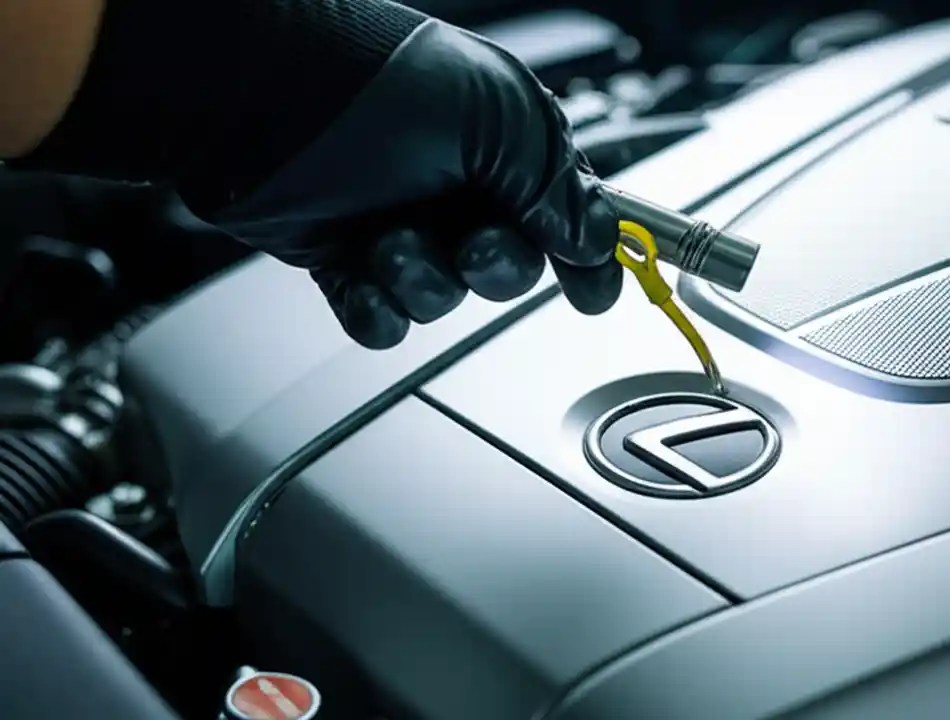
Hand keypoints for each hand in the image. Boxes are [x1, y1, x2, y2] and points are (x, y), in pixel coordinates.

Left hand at [202, 18, 621, 348]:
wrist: (257, 98)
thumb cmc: (376, 85)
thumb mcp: (498, 117)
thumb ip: (558, 185)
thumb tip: (596, 239)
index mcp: (503, 147)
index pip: (566, 215)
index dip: (586, 258)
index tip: (592, 292)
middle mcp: (456, 187)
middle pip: (510, 269)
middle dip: (496, 268)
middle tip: (475, 246)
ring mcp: (402, 224)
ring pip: (445, 297)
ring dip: (425, 281)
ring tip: (390, 243)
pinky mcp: (345, 260)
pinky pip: (383, 318)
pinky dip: (377, 311)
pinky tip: (364, 282)